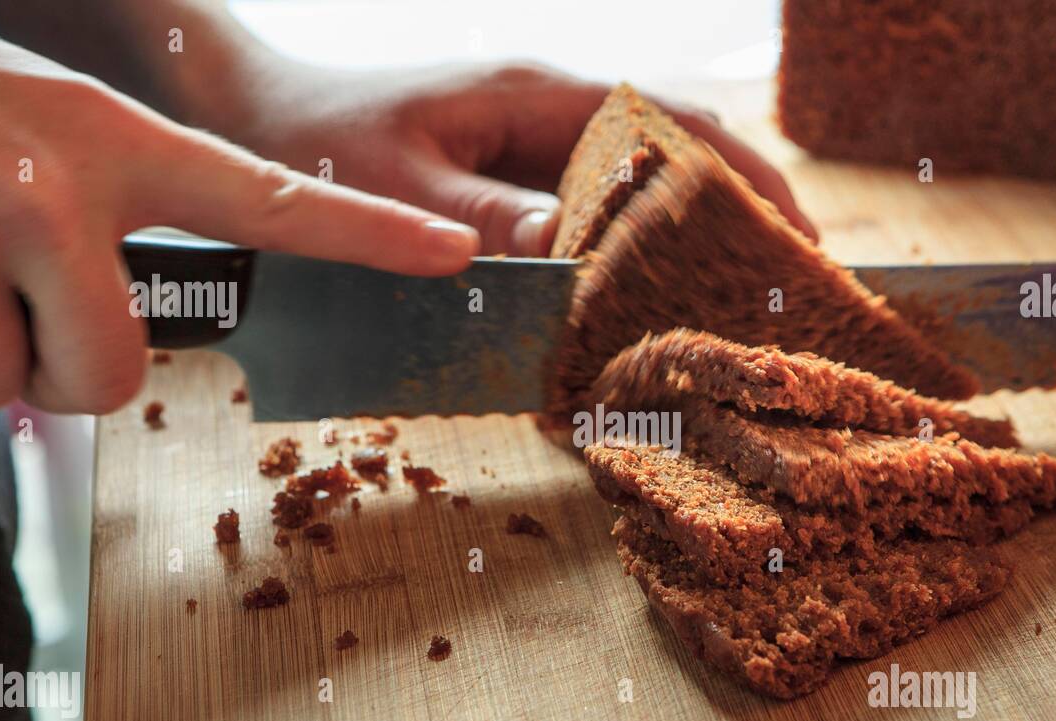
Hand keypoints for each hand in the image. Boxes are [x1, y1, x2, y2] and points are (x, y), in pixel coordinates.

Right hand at [0, 31, 479, 412]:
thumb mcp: (31, 144)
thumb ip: (101, 231)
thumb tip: (111, 360)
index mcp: (110, 142)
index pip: (270, 199)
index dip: (369, 235)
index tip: (456, 253)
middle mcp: (57, 185)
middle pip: (115, 376)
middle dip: (62, 370)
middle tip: (2, 300)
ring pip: (16, 389)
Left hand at [211, 61, 819, 256]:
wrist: (260, 114)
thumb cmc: (317, 140)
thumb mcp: (392, 186)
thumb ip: (479, 218)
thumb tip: (566, 251)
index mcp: (536, 95)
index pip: (672, 123)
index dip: (744, 174)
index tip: (795, 232)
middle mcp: (549, 111)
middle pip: (678, 148)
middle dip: (741, 205)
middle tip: (789, 278)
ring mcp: (537, 143)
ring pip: (644, 180)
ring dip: (695, 228)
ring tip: (740, 291)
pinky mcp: (518, 176)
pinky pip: (598, 206)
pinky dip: (636, 245)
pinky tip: (652, 289)